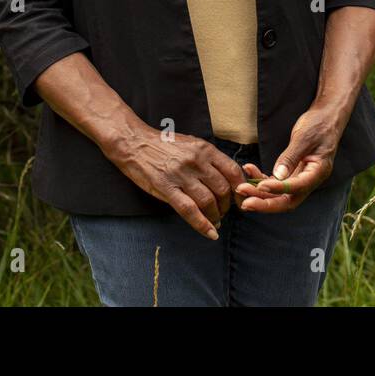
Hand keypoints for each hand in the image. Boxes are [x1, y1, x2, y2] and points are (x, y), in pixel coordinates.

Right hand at [108, 128, 246, 239]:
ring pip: (208, 201)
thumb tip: (228, 178)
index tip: (240, 199)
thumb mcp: (191, 145)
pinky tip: (210, 233)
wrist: (134, 142)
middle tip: (224, 211)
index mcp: (204, 149)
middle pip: (223, 189)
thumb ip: (209, 159)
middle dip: (227, 206)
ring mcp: (181, 175)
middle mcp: (196, 161)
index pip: (233, 171)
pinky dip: (202, 225)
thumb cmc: (164, 145)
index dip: (240, 189)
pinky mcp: (166, 187)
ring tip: (215, 220)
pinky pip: (189, 210)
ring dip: (216, 216)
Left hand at [233, 107, 340, 212]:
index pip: (297, 187)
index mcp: (318, 172)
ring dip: (259, 193)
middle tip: (245, 202)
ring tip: (241, 188)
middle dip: (265, 203)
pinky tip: (248, 169)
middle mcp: (309, 180)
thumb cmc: (318, 125)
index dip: (278, 189)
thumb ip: (291, 157)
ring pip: (279, 194)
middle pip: (287, 200)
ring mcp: (300, 178)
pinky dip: (261, 179)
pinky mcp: (292, 172)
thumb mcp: (304, 137)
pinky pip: (275, 182)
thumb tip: (277, 176)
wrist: (326, 117)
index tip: (260, 186)